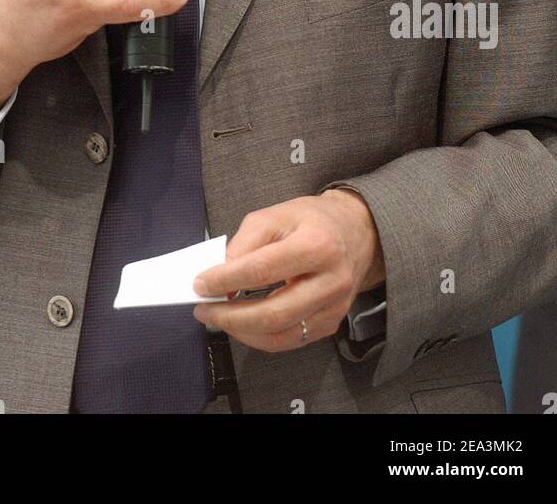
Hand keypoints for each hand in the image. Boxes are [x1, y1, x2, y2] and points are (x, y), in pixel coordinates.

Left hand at [191, 190, 384, 351]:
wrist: (356, 233)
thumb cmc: (312, 221)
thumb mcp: (275, 214)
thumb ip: (245, 243)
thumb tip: (219, 274)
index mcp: (317, 245)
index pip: (263, 270)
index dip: (226, 280)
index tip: (200, 283)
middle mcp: (331, 280)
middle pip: (273, 312)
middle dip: (230, 316)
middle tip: (204, 309)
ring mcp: (334, 307)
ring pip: (281, 334)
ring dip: (242, 331)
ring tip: (218, 318)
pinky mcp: (331, 324)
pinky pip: (290, 340)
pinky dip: (260, 337)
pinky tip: (242, 324)